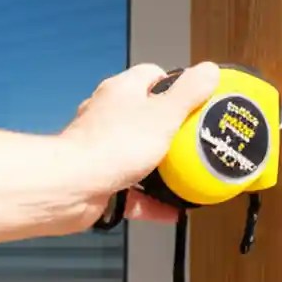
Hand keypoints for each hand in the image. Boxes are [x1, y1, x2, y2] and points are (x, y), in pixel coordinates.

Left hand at [61, 62, 219, 222]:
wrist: (72, 187)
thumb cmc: (113, 145)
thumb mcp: (164, 114)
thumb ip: (188, 92)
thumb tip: (209, 70)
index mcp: (123, 92)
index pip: (152, 75)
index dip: (175, 85)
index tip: (196, 99)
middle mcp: (108, 116)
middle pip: (146, 116)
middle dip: (172, 130)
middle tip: (195, 141)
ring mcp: (102, 148)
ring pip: (138, 154)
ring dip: (161, 168)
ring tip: (186, 176)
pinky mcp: (100, 179)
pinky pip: (132, 190)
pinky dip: (151, 200)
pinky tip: (171, 211)